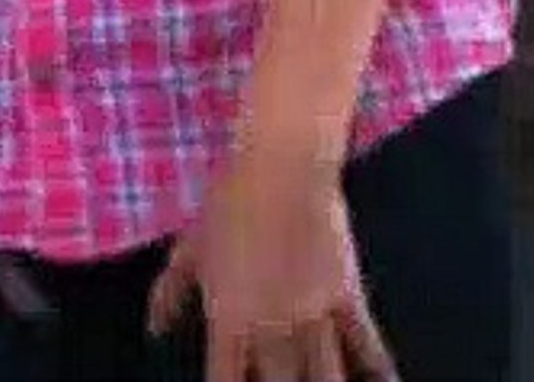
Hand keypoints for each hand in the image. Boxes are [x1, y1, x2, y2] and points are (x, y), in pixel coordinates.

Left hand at [147, 147, 397, 381]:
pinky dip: (377, 369)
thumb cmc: (228, 204)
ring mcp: (314, 315)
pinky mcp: (348, 297)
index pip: (225, 376)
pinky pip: (365, 343)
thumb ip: (170, 294)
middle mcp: (272, 325)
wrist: (281, 172)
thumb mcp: (188, 249)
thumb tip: (155, 330)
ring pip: (323, 373)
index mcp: (230, 317)